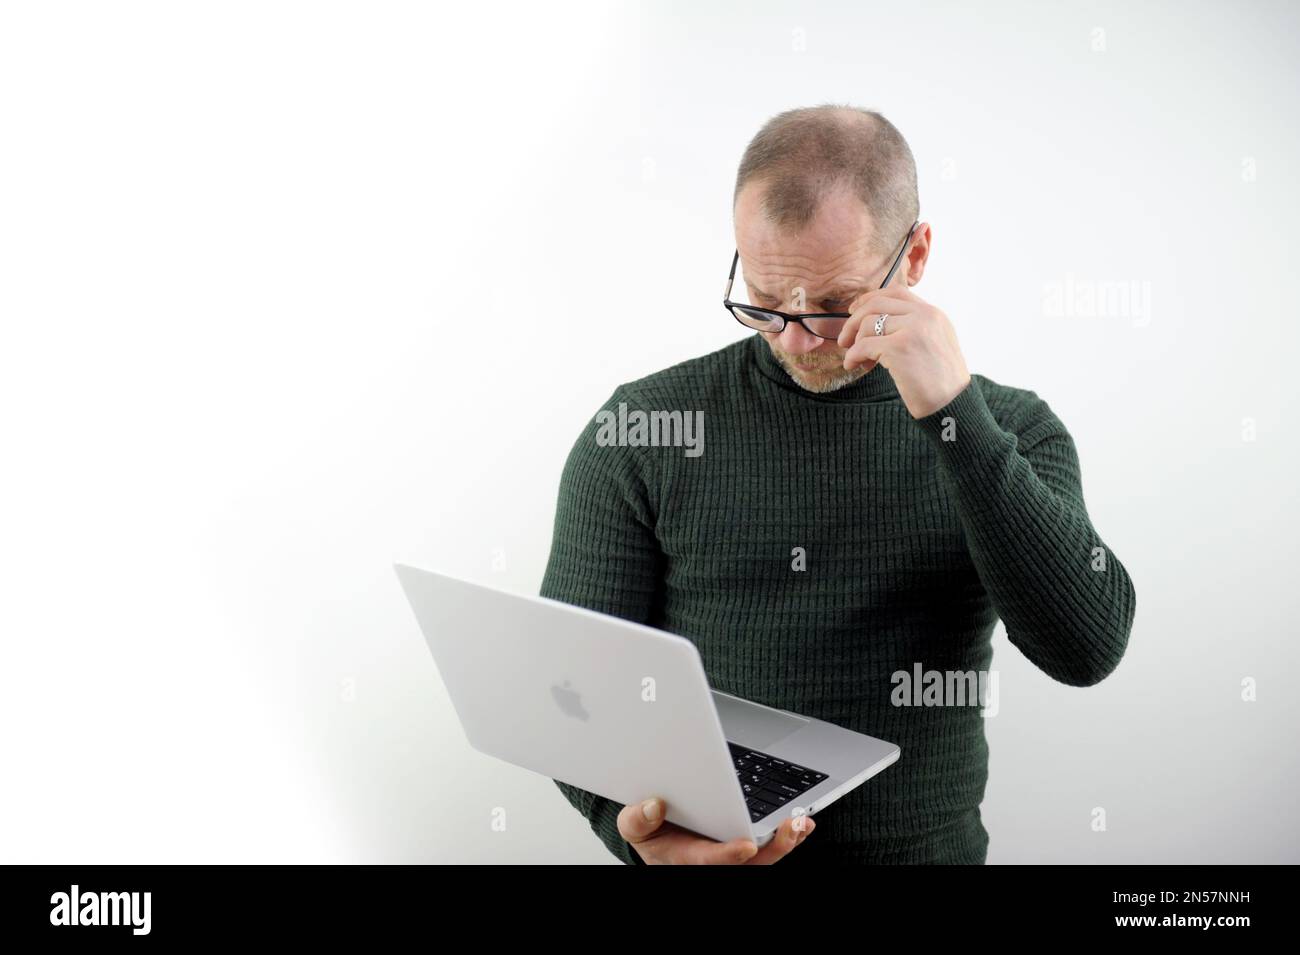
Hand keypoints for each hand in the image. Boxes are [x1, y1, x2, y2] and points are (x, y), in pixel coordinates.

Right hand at [617, 796, 814, 864]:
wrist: (656, 835)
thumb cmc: (649, 831)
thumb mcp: (632, 825)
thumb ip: (637, 819)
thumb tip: (654, 805)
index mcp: (684, 858)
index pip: (708, 860)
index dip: (728, 855)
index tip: (746, 845)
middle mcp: (713, 862)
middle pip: (749, 864)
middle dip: (773, 848)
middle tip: (791, 826)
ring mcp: (731, 855)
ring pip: (764, 857)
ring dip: (786, 840)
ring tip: (802, 820)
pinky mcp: (744, 846)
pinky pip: (768, 846)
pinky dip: (786, 834)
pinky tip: (802, 820)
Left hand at [836, 285, 970, 418]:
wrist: (953, 404)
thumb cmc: (940, 382)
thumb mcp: (934, 343)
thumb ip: (914, 328)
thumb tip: (878, 323)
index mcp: (933, 313)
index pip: (896, 292)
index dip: (870, 299)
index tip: (854, 311)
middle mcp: (924, 316)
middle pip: (876, 303)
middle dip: (854, 320)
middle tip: (845, 339)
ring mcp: (912, 329)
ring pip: (868, 324)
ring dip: (854, 342)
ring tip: (856, 359)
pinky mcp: (899, 348)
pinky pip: (863, 345)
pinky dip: (853, 355)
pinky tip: (853, 365)